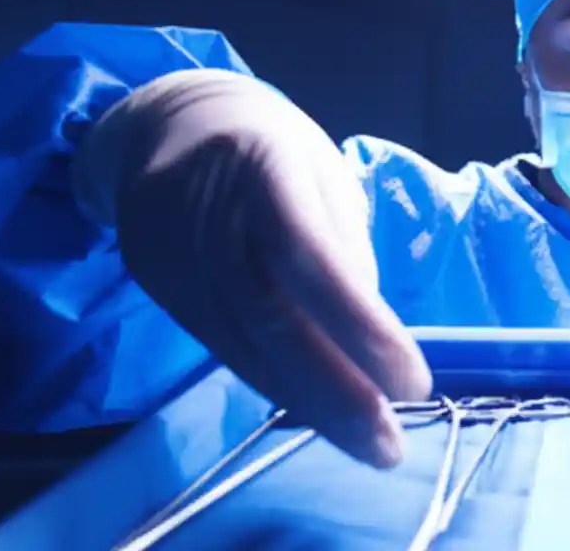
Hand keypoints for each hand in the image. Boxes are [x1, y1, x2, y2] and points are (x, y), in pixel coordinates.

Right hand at [82, 71, 430, 466]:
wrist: (165, 123)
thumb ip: (344, 247)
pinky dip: (275, 383)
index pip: (309, 256)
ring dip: (310, 405)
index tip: (411, 382)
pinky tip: (316, 412)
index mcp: (262, 165)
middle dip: (337, 393)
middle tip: (389, 446)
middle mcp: (208, 216)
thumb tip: (370, 338)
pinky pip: (222, 348)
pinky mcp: (158, 286)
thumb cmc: (271, 145)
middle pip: (270, 319)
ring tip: (368, 442)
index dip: (359, 325)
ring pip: (243, 347)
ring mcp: (172, 255)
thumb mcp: (322, 171)